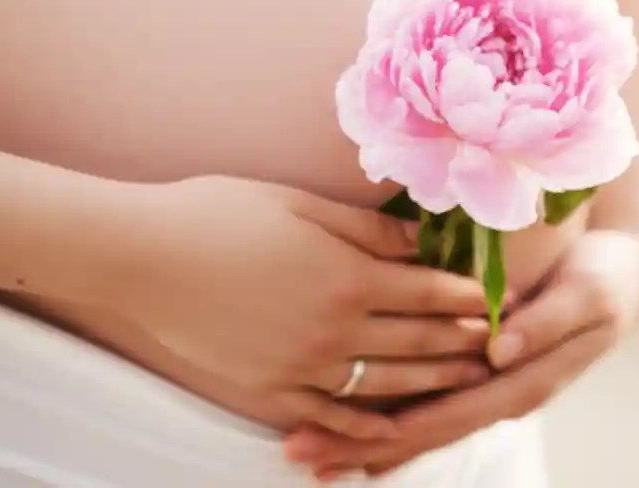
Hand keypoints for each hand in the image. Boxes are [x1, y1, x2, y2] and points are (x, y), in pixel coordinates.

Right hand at [105, 175, 494, 439]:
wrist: (141, 258)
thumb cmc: (218, 214)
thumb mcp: (300, 205)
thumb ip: (366, 228)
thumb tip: (420, 237)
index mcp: (347, 277)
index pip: (428, 292)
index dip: (467, 297)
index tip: (497, 297)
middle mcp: (335, 330)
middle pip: (418, 342)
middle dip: (463, 342)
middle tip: (497, 344)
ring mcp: (302, 367)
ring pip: (386, 384)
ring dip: (432, 383)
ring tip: (465, 380)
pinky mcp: (270, 391)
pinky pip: (331, 416)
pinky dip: (365, 427)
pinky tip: (391, 432)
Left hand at [283, 229, 638, 479]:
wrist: (624, 277)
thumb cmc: (603, 279)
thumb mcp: (586, 293)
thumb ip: (544, 322)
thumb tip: (497, 350)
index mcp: (521, 381)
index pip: (446, 417)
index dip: (391, 434)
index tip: (339, 443)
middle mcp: (497, 394)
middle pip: (420, 431)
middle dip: (358, 445)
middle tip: (300, 453)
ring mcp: (486, 386)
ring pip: (418, 420)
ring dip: (361, 436)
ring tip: (306, 448)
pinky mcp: (478, 368)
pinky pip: (426, 397)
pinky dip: (384, 413)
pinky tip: (344, 417)